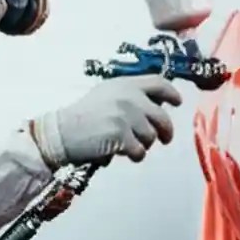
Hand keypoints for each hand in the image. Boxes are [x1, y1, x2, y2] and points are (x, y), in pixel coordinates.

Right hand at [31, 75, 182, 167]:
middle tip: (165, 139)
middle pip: (161, 116)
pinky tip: (123, 154)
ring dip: (144, 145)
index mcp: (125, 84)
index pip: (158, 83)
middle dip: (166, 130)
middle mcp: (128, 97)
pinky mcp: (121, 135)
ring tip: (129, 145)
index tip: (177, 102)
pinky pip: (140, 151)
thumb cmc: (83, 116)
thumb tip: (157, 106)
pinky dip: (135, 156)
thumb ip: (130, 96)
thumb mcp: (107, 95)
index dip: (171, 93)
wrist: (61, 132)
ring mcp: (125, 116)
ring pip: (151, 137)